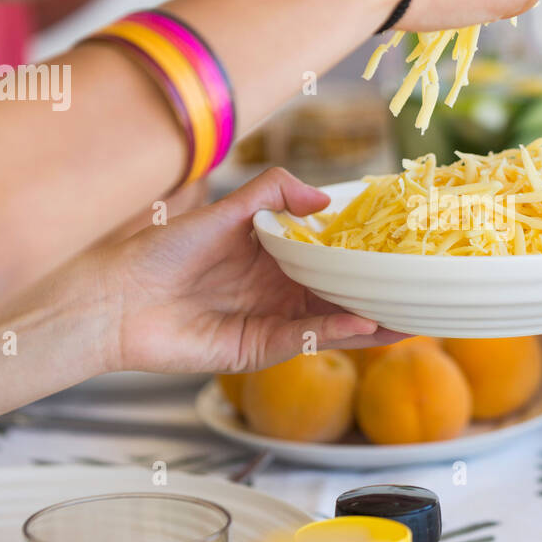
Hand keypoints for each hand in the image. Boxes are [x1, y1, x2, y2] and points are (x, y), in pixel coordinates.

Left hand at [99, 167, 404, 373]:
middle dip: (380, 294)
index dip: (365, 254)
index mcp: (274, 254)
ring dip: (371, 321)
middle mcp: (278, 288)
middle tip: (425, 291)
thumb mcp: (225, 209)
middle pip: (340, 292)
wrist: (117, 297)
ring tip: (412, 316)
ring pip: (331, 321)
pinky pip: (305, 340)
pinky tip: (364, 323)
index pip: (331, 254)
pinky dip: (336, 333)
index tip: (402, 248)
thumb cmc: (163, 248)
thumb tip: (326, 196)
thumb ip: (274, 192)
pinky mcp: (258, 349)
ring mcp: (271, 321)